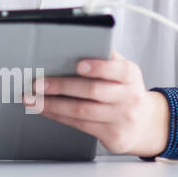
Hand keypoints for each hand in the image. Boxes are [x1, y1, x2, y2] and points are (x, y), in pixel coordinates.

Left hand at [25, 48, 167, 156]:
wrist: (145, 124)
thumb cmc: (125, 91)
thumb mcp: (122, 72)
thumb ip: (104, 57)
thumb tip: (76, 41)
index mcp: (131, 76)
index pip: (119, 70)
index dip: (99, 67)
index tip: (79, 65)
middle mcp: (129, 97)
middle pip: (94, 91)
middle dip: (62, 86)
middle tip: (38, 83)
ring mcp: (122, 118)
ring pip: (82, 111)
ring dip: (52, 105)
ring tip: (32, 99)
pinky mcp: (113, 136)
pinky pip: (80, 125)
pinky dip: (59, 116)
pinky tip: (45, 110)